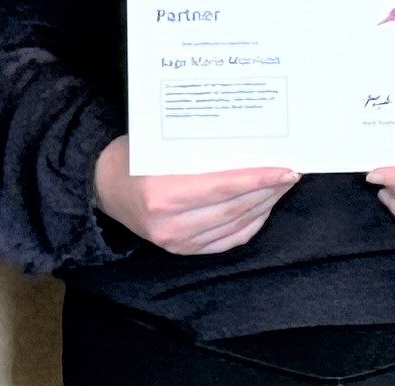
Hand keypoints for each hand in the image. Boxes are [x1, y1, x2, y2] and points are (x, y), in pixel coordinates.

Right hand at [93, 136, 298, 254]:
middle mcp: (170, 224)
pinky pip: (228, 239)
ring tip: (281, 184)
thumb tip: (250, 142)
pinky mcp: (183, 251)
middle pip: (234, 206)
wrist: (103, 187)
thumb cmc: (133, 156)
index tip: (285, 167)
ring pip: (236, 224)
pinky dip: (251, 222)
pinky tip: (263, 205)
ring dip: (264, 204)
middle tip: (291, 171)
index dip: (258, 178)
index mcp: (162, 193)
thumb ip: (199, 148)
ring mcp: (177, 243)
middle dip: (268, 189)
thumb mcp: (160, 144)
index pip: (223, 185)